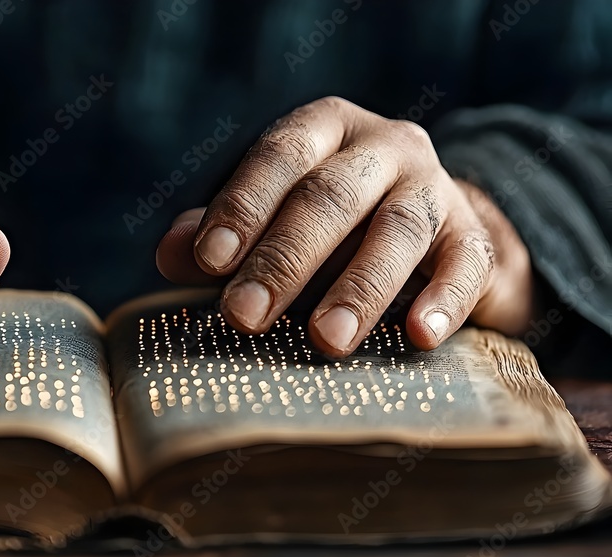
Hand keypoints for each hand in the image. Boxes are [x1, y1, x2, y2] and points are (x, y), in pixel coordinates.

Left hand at [157, 97, 532, 356]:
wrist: (431, 226)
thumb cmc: (329, 225)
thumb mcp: (273, 218)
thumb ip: (219, 236)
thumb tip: (168, 255)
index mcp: (324, 130)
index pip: (278, 156)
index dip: (242, 206)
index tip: (210, 261)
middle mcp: (383, 147)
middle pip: (331, 195)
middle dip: (285, 258)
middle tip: (246, 315)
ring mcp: (435, 187)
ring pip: (398, 230)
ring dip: (359, 287)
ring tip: (326, 340)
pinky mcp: (474, 235)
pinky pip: (466, 264)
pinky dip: (444, 300)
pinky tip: (418, 336)